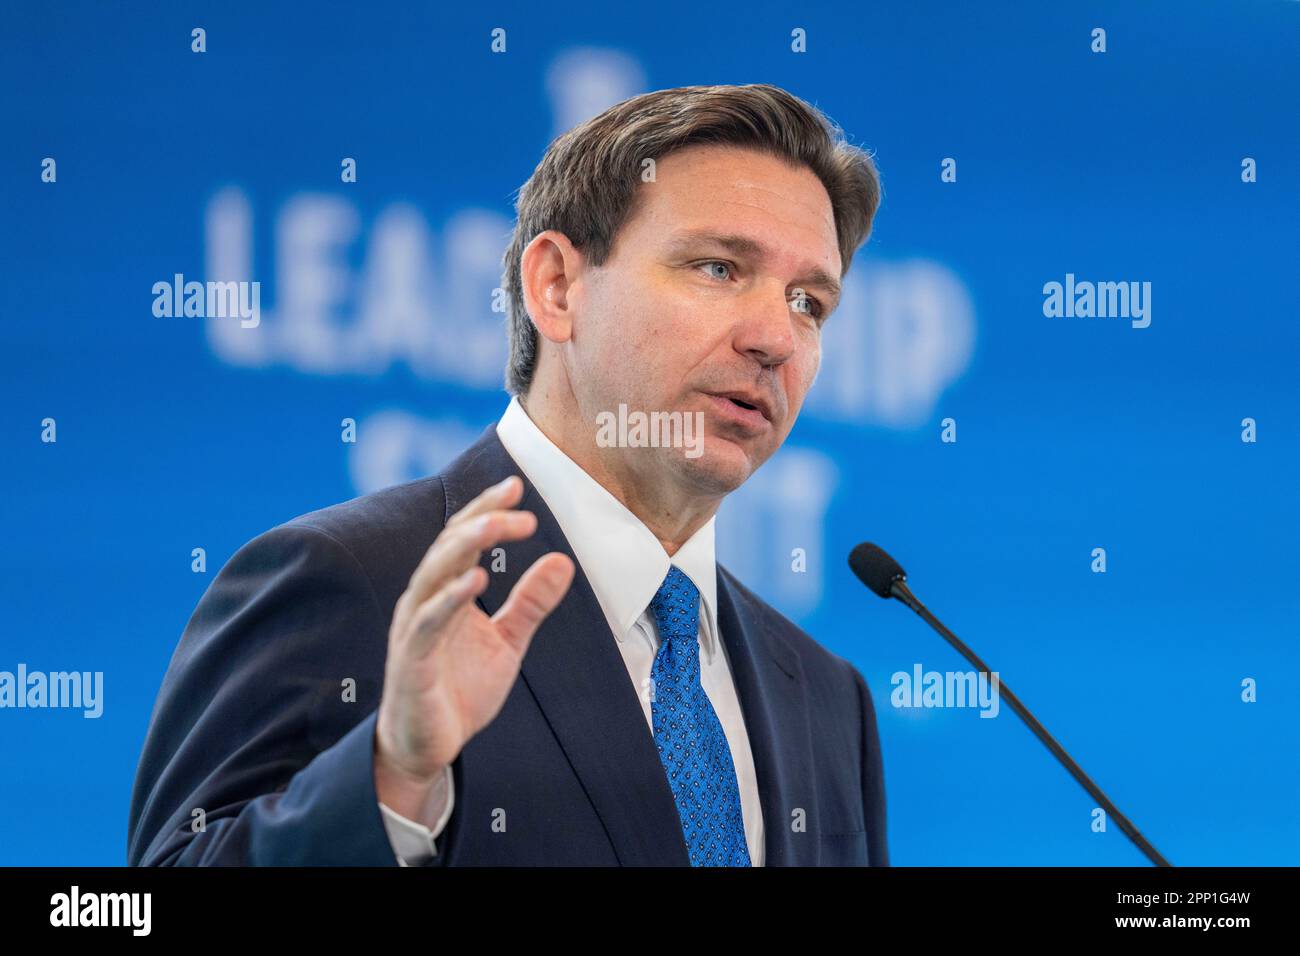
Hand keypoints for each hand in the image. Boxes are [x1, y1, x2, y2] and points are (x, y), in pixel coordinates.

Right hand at [373, 475, 574, 821]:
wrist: (427, 747)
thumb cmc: (459, 690)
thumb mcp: (508, 642)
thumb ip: (531, 603)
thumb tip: (563, 561)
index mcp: (445, 592)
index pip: (463, 538)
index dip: (486, 509)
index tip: (516, 486)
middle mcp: (425, 601)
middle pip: (449, 545)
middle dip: (482, 517)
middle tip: (517, 499)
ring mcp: (414, 629)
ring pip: (436, 574)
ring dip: (466, 544)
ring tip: (498, 524)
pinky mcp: (412, 661)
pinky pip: (429, 622)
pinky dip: (450, 598)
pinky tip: (476, 579)